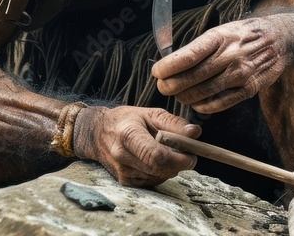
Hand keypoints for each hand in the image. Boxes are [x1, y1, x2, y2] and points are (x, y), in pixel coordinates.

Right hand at [72, 106, 200, 185]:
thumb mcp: (151, 113)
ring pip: (159, 177)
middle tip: (187, 153)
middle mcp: (122, 155)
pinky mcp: (124, 181)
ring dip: (171, 168)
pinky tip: (157, 160)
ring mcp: (122, 171)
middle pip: (160, 169)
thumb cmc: (128, 120)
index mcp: (128, 134)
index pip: (156, 155)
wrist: (97, 133)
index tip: (192, 155)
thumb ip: (174, 123)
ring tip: (168, 152)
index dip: (179, 158)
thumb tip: (196, 132)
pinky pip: (153, 181)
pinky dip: (162, 173)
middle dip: (179, 164)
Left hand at [151, 16, 293, 113]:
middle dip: (171, 84)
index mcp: (220, 38)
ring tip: (177, 94)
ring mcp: (240, 74)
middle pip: (192, 76)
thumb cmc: (244, 35)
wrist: (279, 39)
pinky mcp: (249, 89)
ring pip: (204, 92)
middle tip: (162, 86)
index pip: (188, 55)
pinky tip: (196, 103)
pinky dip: (204, 106)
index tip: (157, 71)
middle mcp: (230, 55)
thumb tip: (172, 62)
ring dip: (185, 96)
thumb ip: (200, 47)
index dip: (169, 66)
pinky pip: (221, 103)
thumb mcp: (222, 31)